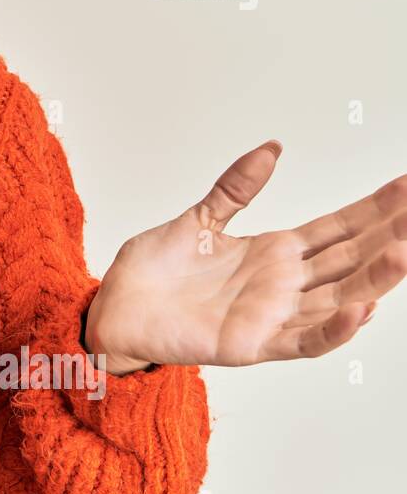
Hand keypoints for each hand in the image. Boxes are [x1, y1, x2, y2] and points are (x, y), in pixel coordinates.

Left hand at [86, 140, 404, 371]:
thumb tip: (272, 149)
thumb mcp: (198, 218)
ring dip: (375, 278)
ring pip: (339, 298)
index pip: (337, 228)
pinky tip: (363, 307)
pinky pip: (304, 340)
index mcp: (273, 253)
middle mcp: (282, 286)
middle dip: (388, 235)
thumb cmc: (153, 272)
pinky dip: (334, 328)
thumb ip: (237, 188)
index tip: (406, 187)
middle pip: (350, 258)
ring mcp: (272, 316)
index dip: (373, 209)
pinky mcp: (253, 345)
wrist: (114, 308)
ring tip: (406, 251)